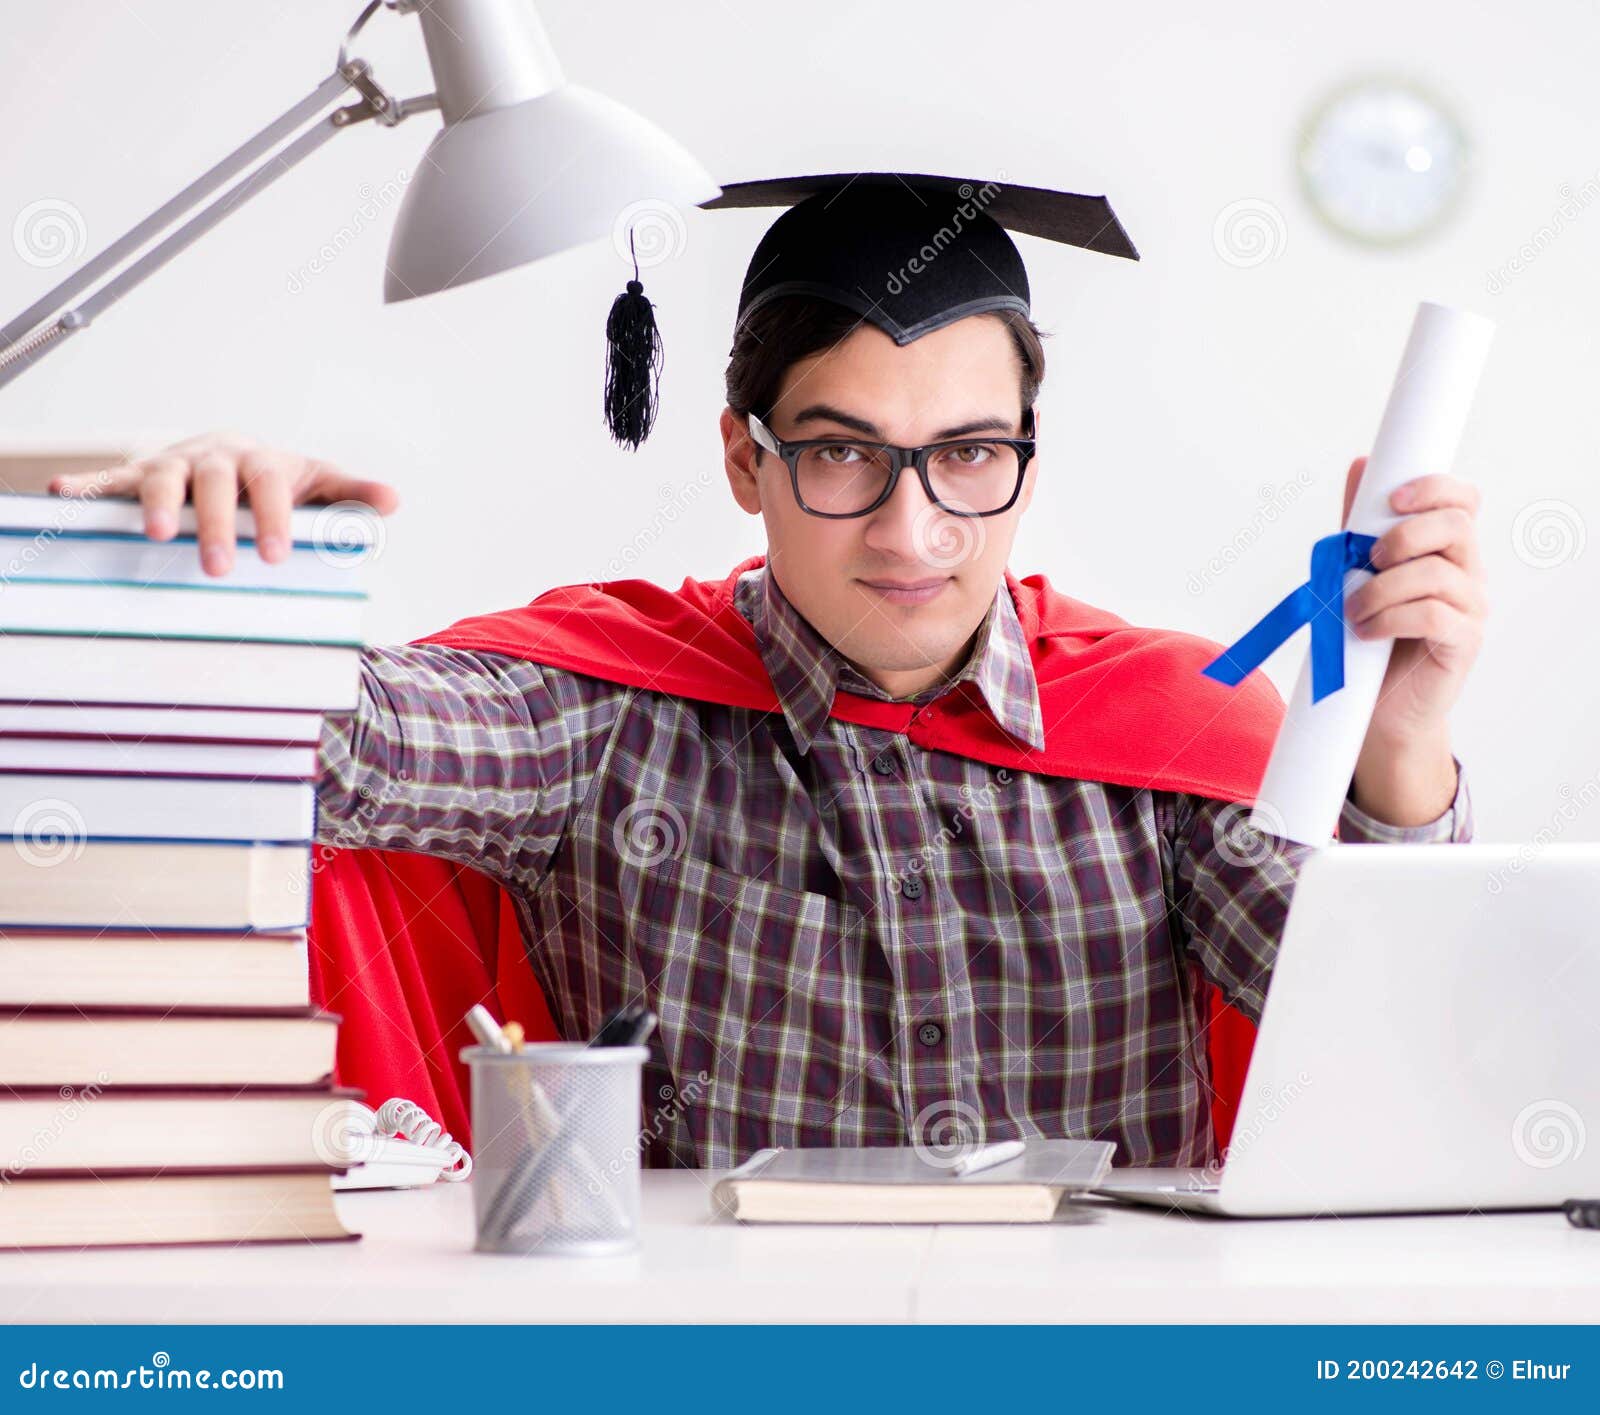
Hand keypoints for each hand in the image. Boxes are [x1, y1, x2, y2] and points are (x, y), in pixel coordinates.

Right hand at [49, 431, 400, 576]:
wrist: (233, 453)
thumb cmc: (277, 479)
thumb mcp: (317, 483)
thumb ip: (349, 494)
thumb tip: (392, 502)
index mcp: (262, 463)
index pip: (271, 487)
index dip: (272, 518)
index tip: (276, 555)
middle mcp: (215, 459)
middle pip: (214, 483)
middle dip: (215, 523)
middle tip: (220, 566)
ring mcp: (174, 465)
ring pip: (162, 477)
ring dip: (157, 503)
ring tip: (157, 536)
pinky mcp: (137, 477)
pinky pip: (109, 481)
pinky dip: (88, 489)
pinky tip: (65, 497)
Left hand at [1339, 456, 1486, 822]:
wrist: (1375, 707)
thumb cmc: (1368, 635)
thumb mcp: (1357, 573)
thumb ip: (1361, 526)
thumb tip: (1361, 465)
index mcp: (1444, 549)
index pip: (1462, 500)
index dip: (1434, 488)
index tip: (1392, 501)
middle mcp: (1466, 572)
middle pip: (1455, 526)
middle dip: (1403, 536)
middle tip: (1367, 562)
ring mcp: (1470, 608)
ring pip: (1435, 574)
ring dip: (1380, 589)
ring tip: (1352, 612)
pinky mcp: (1463, 643)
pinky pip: (1434, 615)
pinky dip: (1390, 618)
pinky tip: (1366, 632)